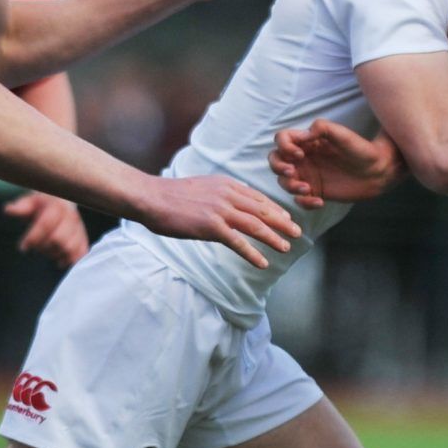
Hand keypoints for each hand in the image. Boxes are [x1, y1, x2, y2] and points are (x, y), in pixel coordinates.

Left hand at [2, 191, 88, 265]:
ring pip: (68, 249)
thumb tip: (8, 210)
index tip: (23, 247)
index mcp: (57, 206)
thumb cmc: (41, 205)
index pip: (46, 225)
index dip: (33, 238)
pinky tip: (59, 261)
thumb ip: (20, 207)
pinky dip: (70, 260)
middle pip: (58, 240)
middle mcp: (71, 217)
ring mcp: (79, 229)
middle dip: (42, 247)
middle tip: (35, 248)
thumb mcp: (29, 203)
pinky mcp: (83, 239)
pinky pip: (81, 253)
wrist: (61, 202)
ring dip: (54, 254)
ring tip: (45, 251)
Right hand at [134, 173, 299, 267]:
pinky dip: (253, 254)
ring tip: (286, 247)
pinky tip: (262, 263)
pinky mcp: (212, 227)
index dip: (274, 208)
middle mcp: (228, 195)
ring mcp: (221, 211)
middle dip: (282, 222)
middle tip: (297, 232)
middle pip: (262, 210)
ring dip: (273, 237)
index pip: (257, 197)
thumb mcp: (202, 188)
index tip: (286, 217)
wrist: (151, 198)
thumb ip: (219, 195)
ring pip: (256, 225)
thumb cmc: (171, 196)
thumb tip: (231, 205)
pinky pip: (238, 243)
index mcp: (226, 184)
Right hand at [269, 119, 402, 207]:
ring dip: (291, 186)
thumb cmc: (361, 149)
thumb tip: (303, 135)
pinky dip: (305, 202)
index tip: (300, 154)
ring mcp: (309, 175)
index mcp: (308, 142)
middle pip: (275, 161)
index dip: (284, 147)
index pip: (281, 140)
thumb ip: (321, 128)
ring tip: (308, 189)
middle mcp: (304, 158)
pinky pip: (300, 200)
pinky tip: (320, 201)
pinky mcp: (316, 192)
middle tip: (292, 172)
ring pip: (284, 182)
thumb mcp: (342, 134)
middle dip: (278, 167)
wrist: (379, 171)